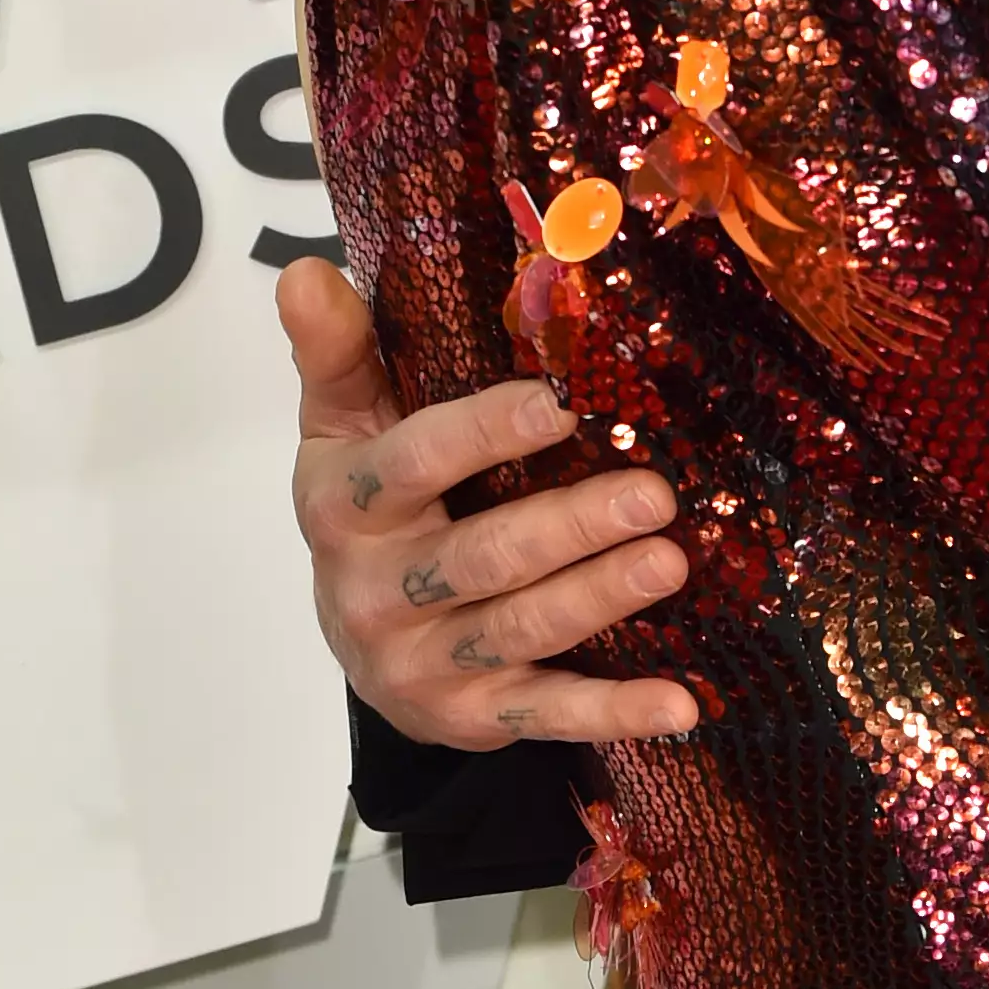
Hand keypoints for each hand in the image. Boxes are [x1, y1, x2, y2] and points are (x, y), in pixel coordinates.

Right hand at [281, 257, 696, 751]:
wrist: (360, 636)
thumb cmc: (372, 503)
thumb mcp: (342, 424)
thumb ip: (336, 352)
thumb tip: (308, 274)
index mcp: (346, 504)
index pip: (413, 464)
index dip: (483, 435)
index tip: (557, 402)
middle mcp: (378, 591)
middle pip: (481, 556)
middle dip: (569, 526)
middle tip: (654, 494)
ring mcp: (425, 660)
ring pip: (519, 630)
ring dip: (598, 599)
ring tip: (670, 563)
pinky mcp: (473, 714)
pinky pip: (546, 714)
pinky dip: (614, 712)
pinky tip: (680, 706)